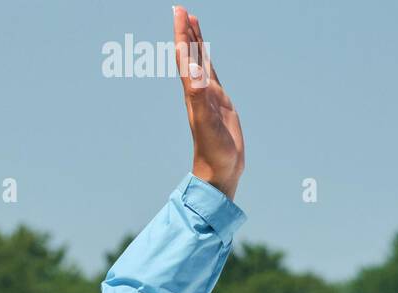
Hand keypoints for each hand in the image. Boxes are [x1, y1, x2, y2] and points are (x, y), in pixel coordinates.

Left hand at [172, 7, 243, 202]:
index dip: (182, 34)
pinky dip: (207, 61)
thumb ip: (199, 99)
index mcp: (193, 94)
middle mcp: (197, 92)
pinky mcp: (218, 102)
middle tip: (181, 9)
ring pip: (199, 62)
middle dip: (185, 32)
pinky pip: (211, 74)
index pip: (185, 58)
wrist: (219, 171)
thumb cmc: (213, 152)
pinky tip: (204, 55)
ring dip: (194, 43)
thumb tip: (192, 74)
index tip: (179, 12)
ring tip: (192, 22)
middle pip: (189, 56)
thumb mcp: (207, 124)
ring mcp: (208, 96)